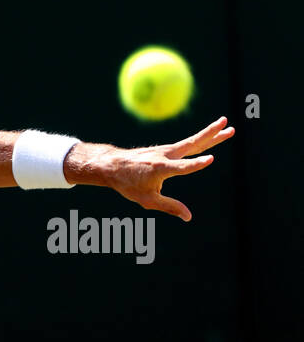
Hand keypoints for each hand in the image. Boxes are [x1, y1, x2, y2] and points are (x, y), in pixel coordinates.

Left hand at [100, 116, 235, 221]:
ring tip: (226, 124)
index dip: (196, 164)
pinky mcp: (166, 149)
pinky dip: (199, 140)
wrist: (113, 166)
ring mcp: (166, 150)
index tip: (211, 159)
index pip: (182, 167)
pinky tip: (210, 136)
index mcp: (160, 168)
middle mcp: (165, 155)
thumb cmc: (128, 184)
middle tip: (228, 125)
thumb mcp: (147, 200)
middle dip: (210, 135)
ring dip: (210, 133)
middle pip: (192, 144)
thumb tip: (188, 217)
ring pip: (191, 141)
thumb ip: (169, 206)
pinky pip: (185, 144)